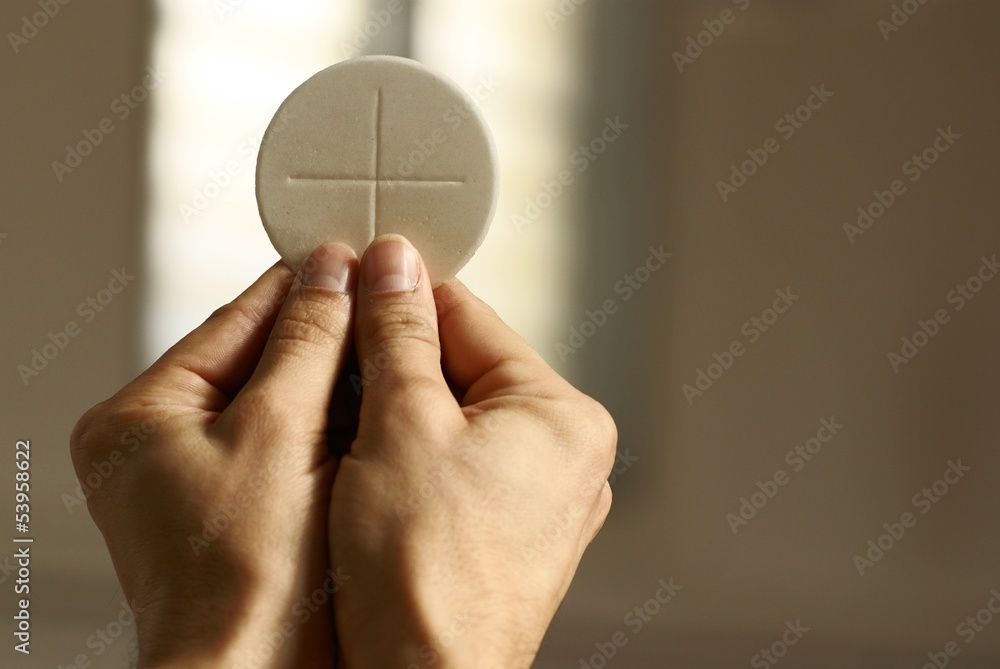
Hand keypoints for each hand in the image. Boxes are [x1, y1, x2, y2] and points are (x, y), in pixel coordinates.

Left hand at [70, 242, 360, 667]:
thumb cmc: (245, 579)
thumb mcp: (280, 430)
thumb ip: (307, 340)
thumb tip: (331, 273)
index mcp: (138, 419)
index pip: (231, 321)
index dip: (299, 285)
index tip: (349, 257)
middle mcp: (154, 449)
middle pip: (253, 359)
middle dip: (318, 334)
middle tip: (377, 301)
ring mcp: (192, 483)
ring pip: (273, 401)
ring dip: (326, 377)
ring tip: (381, 348)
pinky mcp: (232, 512)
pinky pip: (284, 443)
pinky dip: (324, 423)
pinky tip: (367, 409)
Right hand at [331, 237, 617, 667]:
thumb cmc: (424, 579)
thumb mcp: (399, 425)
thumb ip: (397, 333)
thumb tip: (392, 265)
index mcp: (562, 417)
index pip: (470, 317)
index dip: (400, 295)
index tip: (350, 281)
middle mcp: (567, 458)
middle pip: (464, 369)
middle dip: (396, 361)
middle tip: (331, 357)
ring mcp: (541, 503)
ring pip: (455, 420)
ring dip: (399, 410)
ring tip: (344, 423)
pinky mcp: (509, 537)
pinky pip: (457, 469)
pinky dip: (412, 459)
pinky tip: (369, 472)